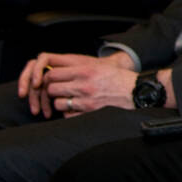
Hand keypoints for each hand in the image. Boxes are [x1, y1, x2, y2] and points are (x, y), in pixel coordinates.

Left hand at [17, 52, 136, 118]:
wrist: (133, 91)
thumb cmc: (115, 77)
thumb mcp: (96, 65)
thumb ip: (76, 68)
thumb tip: (55, 71)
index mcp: (84, 71)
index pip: (53, 74)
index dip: (49, 77)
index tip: (53, 79)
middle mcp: (83, 86)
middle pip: (52, 89)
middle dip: (52, 90)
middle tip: (59, 89)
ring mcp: (86, 101)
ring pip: (58, 103)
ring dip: (61, 102)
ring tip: (69, 98)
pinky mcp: (89, 113)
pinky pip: (68, 115)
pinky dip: (70, 112)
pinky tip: (77, 107)